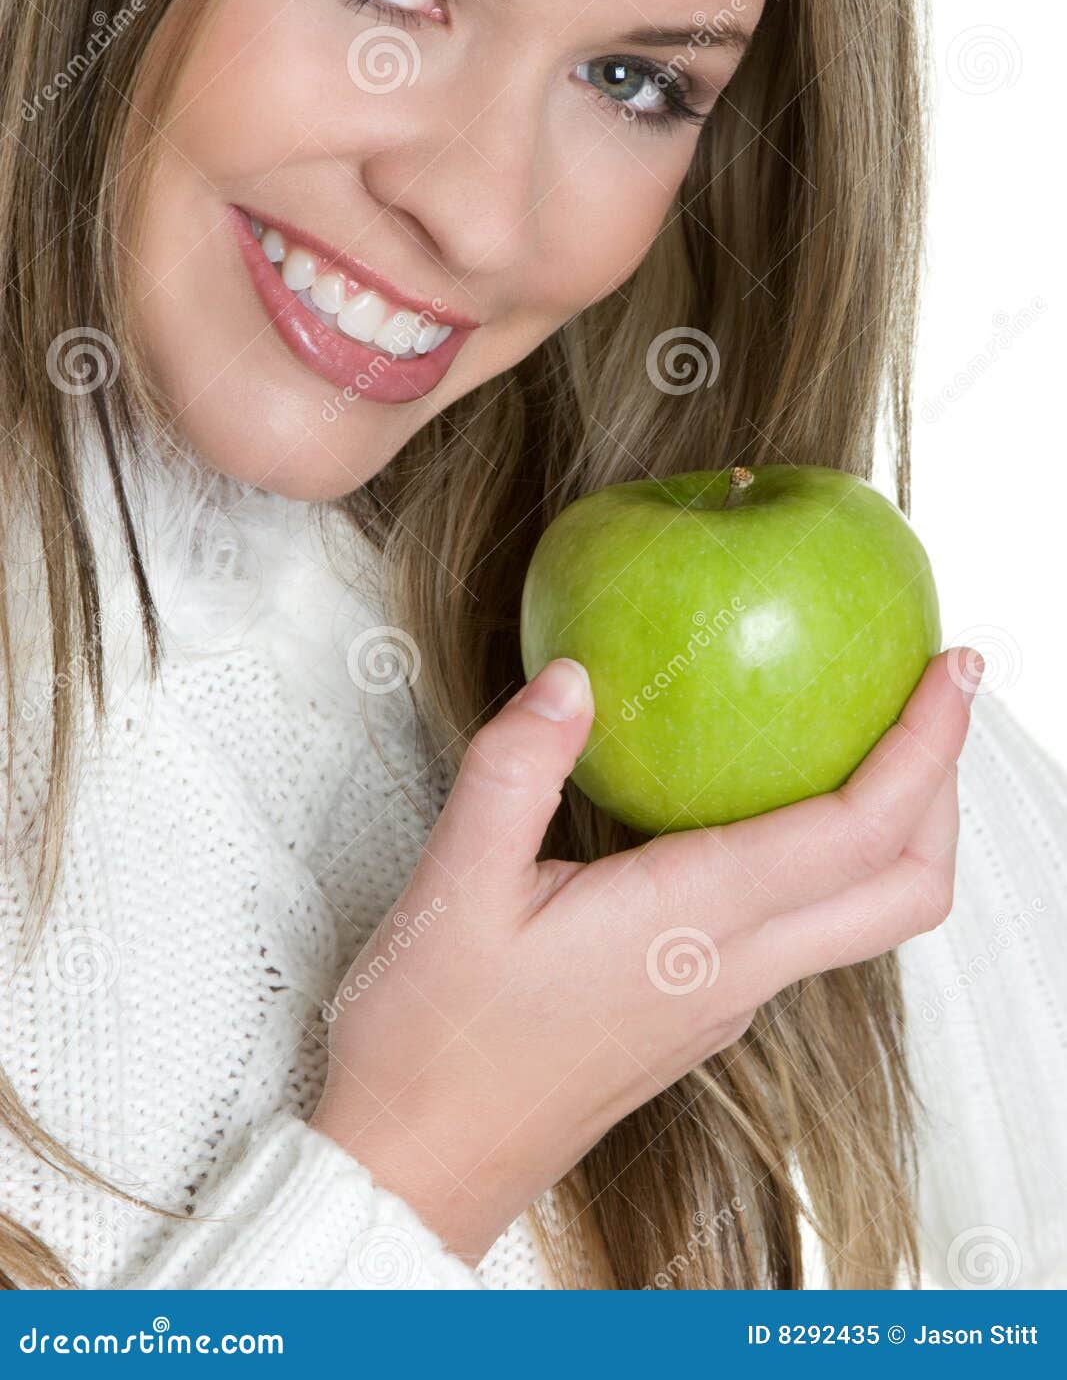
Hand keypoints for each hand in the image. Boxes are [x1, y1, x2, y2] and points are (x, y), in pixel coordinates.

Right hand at [310, 647, 978, 1264]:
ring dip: (900, 828)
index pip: (857, 829)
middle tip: (935, 693)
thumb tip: (575, 677)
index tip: (951, 667)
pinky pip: (805, 929)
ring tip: (868, 736)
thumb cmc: (432, 1044)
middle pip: (905, 888)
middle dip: (944, 787)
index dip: (926, 744)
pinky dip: (832, 860)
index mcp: (691, 924)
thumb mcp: (451, 887)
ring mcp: (725, 1001)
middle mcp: (734, 968)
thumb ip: (517, 768)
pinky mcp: (700, 1015)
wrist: (418, 1170)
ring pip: (865, 916)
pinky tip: (765, 810)